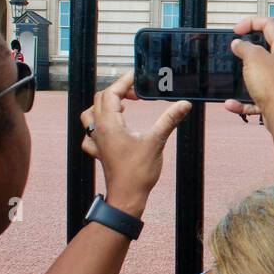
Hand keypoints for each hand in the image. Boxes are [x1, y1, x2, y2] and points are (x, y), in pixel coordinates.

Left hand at [80, 72, 190, 214]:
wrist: (126, 196)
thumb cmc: (138, 172)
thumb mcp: (157, 142)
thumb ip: (169, 120)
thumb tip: (183, 104)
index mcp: (110, 124)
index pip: (111, 93)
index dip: (124, 82)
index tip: (137, 76)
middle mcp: (99, 130)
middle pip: (101, 100)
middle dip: (118, 91)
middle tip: (137, 92)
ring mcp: (96, 141)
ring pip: (90, 114)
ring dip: (104, 105)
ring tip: (122, 106)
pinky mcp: (99, 152)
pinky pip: (89, 134)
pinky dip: (96, 127)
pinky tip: (107, 130)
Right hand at [222, 16, 273, 126]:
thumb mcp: (254, 58)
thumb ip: (244, 47)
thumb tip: (238, 44)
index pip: (269, 25)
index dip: (251, 22)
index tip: (235, 30)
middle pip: (265, 50)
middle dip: (248, 49)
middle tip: (234, 50)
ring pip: (260, 75)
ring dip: (245, 76)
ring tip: (233, 76)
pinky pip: (255, 99)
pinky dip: (242, 102)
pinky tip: (230, 104)